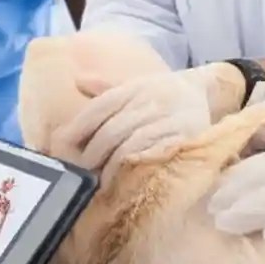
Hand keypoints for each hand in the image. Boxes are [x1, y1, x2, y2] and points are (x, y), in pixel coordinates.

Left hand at [50, 64, 242, 184]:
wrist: (202, 91)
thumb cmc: (162, 93)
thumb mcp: (136, 84)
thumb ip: (106, 88)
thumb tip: (77, 80)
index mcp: (133, 87)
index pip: (99, 108)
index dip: (78, 129)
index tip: (62, 149)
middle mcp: (149, 100)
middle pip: (111, 131)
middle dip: (91, 156)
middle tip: (77, 174)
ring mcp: (167, 118)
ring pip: (130, 145)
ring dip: (110, 167)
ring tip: (97, 183)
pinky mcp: (183, 136)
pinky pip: (154, 154)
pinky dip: (135, 168)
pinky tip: (124, 180)